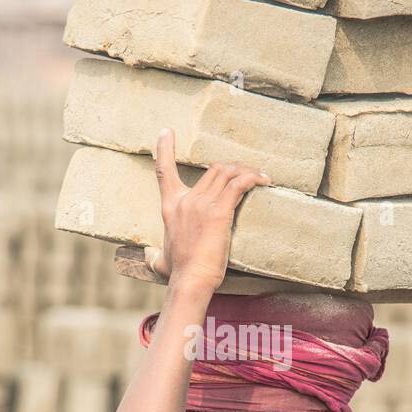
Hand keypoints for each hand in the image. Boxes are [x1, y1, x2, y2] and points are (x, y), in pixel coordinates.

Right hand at [144, 127, 271, 290]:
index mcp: (170, 206)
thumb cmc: (178, 272)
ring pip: (227, 173)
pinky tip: (264, 181)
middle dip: (232, 168)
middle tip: (247, 175)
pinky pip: (239, 185)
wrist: (190, 280)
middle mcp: (185, 200)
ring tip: (260, 177)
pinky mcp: (220, 212)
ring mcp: (202, 204)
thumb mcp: (158, 261)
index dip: (164, 148)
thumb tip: (148, 255)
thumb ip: (152, 255)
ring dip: (246, 171)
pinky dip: (253, 178)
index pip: (163, 170)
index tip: (166, 131)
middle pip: (212, 169)